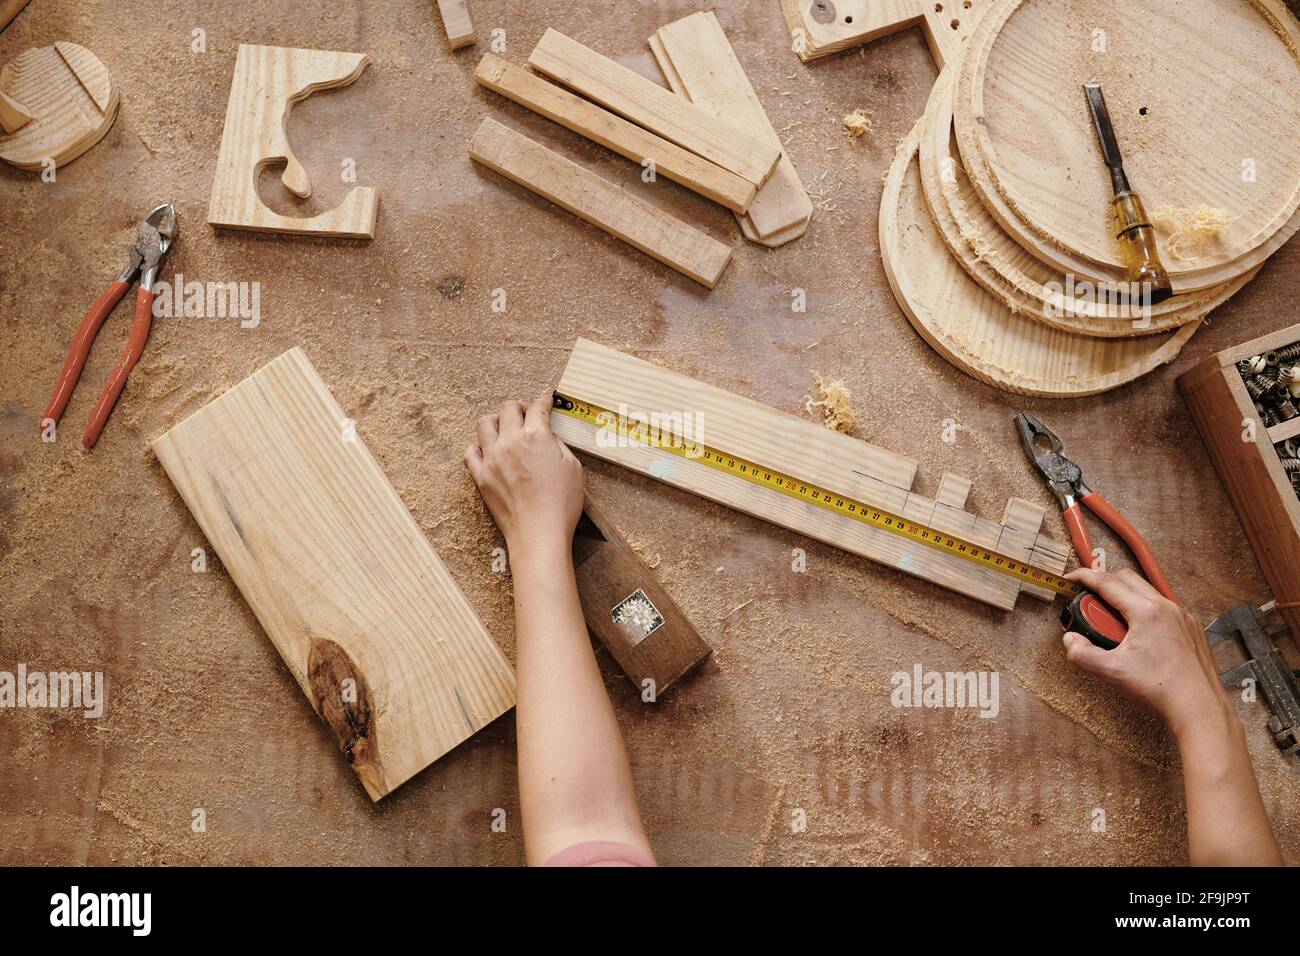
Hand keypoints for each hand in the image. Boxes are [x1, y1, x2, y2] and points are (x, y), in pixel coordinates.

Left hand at [464, 391, 583, 557]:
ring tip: (505, 428)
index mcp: (536, 436)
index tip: (546, 398)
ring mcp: (492, 458)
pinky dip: (477, 445)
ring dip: (496, 420)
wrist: (539, 534)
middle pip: (508, 408)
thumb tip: (547, 435)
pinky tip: (486, 448)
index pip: (538, 407)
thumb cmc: (561, 504)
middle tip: (527, 413)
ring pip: (484, 423)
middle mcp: (510, 441)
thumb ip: (557, 445)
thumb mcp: (573, 467)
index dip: (544, 399)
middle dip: (520, 406)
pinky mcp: (481, 476)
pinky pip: (470, 452)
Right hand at [1061, 567, 1229, 739]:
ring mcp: (1183, 618)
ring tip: (1112, 620)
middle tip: (1089, 599)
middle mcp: (1167, 608)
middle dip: (1105, 582)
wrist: (1200, 709)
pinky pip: (1164, 609)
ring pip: (1148, 593)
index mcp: (1146, 611)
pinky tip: (1139, 635)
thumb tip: (1071, 641)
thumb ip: (1082, 654)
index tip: (1072, 578)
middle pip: (1129, 579)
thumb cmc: (1162, 689)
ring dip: (1126, 597)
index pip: (1108, 583)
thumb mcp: (1111, 672)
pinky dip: (1145, 611)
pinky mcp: (1192, 630)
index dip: (1084, 577)